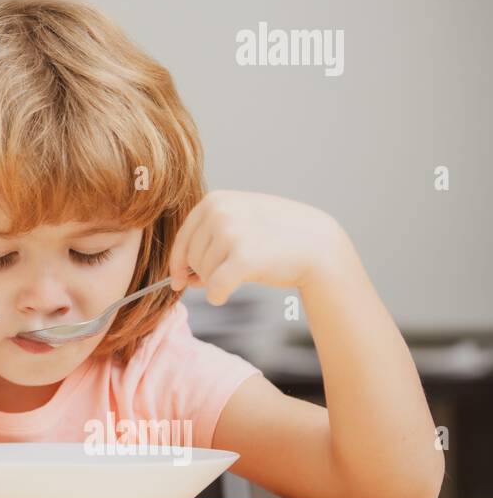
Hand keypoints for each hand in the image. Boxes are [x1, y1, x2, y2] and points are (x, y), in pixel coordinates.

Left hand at [167, 190, 349, 304]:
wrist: (318, 244)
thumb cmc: (276, 236)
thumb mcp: (240, 219)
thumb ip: (208, 239)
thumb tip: (180, 276)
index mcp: (214, 200)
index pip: (182, 238)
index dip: (178, 262)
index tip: (179, 279)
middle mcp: (219, 212)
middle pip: (191, 258)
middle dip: (203, 273)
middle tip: (226, 274)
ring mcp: (231, 233)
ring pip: (203, 274)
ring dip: (217, 282)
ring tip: (244, 271)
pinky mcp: (243, 258)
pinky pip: (215, 288)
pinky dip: (217, 296)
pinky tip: (224, 295)